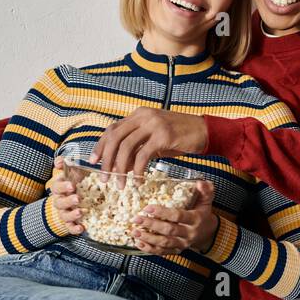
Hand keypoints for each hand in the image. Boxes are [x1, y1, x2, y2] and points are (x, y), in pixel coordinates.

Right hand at [48, 158, 86, 235]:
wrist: (70, 203)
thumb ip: (65, 165)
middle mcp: (59, 201)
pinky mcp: (69, 224)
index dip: (62, 186)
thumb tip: (60, 160)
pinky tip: (81, 228)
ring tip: (80, 212)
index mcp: (59, 188)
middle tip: (77, 198)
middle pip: (59, 202)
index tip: (72, 185)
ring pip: (64, 215)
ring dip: (71, 215)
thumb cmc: (73, 185)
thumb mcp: (70, 173)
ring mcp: (64, 213)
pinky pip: (70, 228)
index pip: (56, 187)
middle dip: (68, 201)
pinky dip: (74, 229)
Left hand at [90, 107, 208, 174]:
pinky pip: (143, 155)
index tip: (93, 161)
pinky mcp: (163, 136)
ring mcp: (153, 124)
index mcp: (139, 114)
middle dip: (107, 160)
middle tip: (105, 178)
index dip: (100, 146)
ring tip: (121, 185)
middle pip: (115, 138)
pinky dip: (138, 170)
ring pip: (126, 147)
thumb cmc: (180, 136)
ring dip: (121, 168)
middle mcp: (143, 116)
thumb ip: (138, 144)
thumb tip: (119, 163)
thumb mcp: (155, 137)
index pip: (112, 129)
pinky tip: (139, 180)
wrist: (205, 131)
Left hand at [130, 181, 217, 255]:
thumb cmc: (203, 213)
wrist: (208, 233)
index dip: (163, 213)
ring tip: (134, 231)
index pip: (178, 216)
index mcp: (195, 220)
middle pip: (169, 230)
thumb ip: (206, 190)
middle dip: (151, 224)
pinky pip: (162, 252)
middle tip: (136, 218)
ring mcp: (182, 244)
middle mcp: (189, 234)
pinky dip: (150, 249)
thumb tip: (200, 183)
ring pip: (164, 243)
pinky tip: (139, 243)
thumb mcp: (207, 200)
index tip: (148, 208)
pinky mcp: (176, 250)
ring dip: (148, 238)